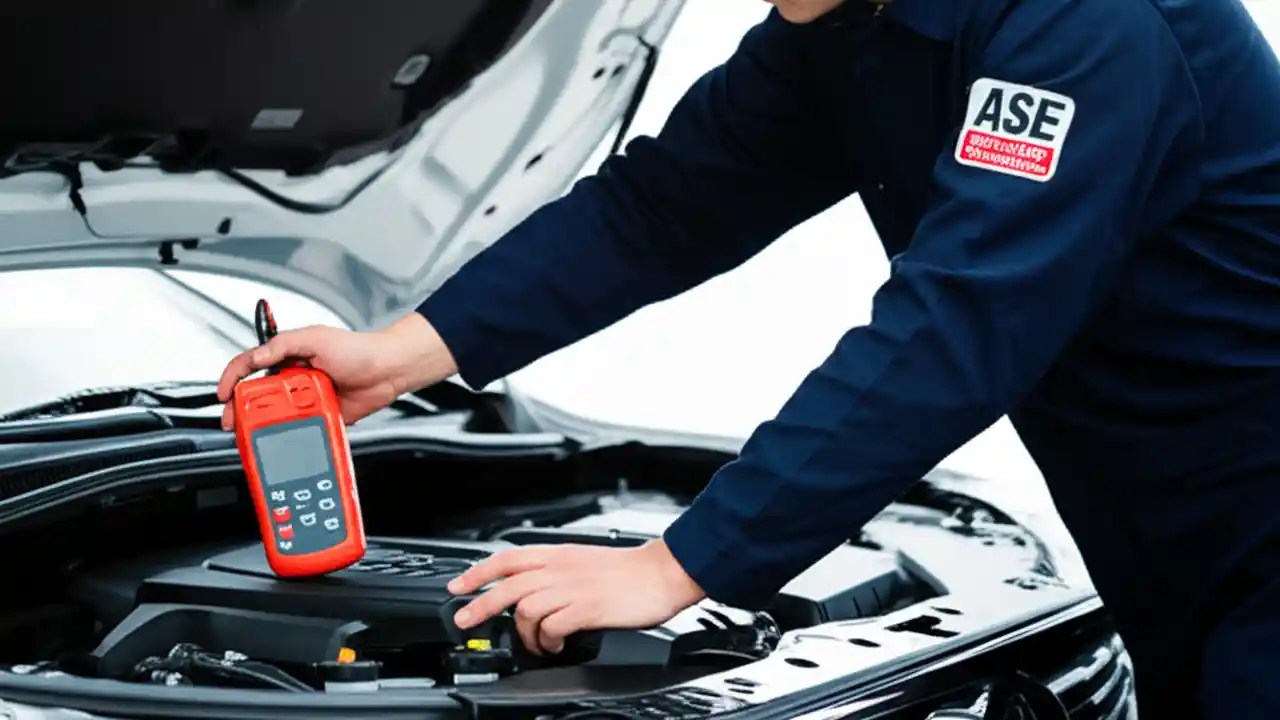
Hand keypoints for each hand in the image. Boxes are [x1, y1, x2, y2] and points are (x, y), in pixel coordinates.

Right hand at [216, 313, 457, 429]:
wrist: (388, 371)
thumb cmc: (358, 349)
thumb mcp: (315, 338)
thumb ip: (282, 345)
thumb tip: (255, 357)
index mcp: (287, 358)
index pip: (250, 366)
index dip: (232, 379)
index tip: (222, 394)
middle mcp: (293, 379)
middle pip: (258, 396)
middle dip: (241, 409)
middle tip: (232, 421)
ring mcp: (306, 399)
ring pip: (277, 416)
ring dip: (264, 424)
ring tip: (254, 433)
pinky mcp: (320, 416)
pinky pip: (301, 428)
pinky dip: (291, 435)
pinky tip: (284, 440)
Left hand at [447, 540, 705, 654]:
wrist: (661, 574)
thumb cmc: (628, 571)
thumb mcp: (583, 561)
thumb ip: (556, 572)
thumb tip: (531, 590)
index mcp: (558, 554)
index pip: (507, 559)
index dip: (478, 572)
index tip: (459, 586)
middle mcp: (561, 568)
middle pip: (508, 585)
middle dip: (481, 605)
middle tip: (466, 621)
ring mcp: (572, 588)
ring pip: (527, 610)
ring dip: (525, 634)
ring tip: (536, 644)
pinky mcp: (586, 608)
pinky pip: (551, 627)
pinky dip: (547, 641)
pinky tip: (554, 645)